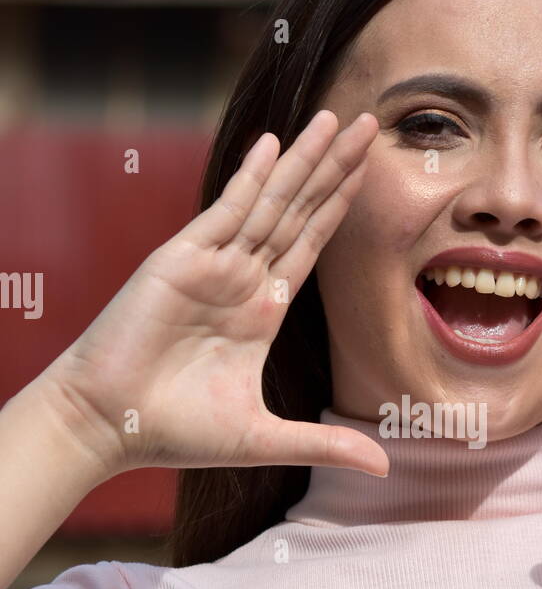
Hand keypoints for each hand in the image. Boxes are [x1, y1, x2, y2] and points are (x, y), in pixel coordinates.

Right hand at [39, 111, 389, 478]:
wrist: (111, 426)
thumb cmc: (175, 432)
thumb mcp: (265, 439)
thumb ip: (325, 443)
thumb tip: (384, 468)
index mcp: (263, 310)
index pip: (312, 244)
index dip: (342, 207)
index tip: (374, 171)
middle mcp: (242, 278)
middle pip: (300, 211)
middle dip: (336, 168)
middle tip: (371, 123)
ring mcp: (213, 264)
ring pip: (270, 202)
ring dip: (304, 161)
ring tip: (335, 119)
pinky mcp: (181, 260)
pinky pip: (224, 211)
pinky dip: (250, 178)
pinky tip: (275, 144)